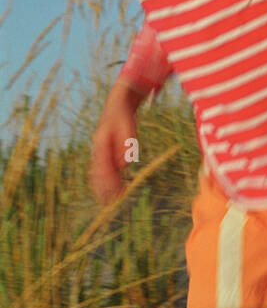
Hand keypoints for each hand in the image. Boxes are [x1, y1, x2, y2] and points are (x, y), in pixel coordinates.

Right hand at [89, 83, 139, 202]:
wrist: (118, 104)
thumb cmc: (123, 115)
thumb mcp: (128, 126)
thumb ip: (126, 144)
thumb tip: (124, 165)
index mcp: (101, 143)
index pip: (102, 168)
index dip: (108, 183)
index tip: (115, 195)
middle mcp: (98, 149)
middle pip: (97, 173)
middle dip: (103, 189)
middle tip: (111, 203)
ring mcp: (100, 150)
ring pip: (98, 173)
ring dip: (103, 187)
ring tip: (110, 201)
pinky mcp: (105, 151)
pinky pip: (102, 169)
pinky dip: (106, 180)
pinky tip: (112, 190)